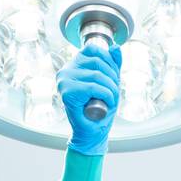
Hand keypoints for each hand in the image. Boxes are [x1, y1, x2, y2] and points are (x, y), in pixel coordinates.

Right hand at [57, 41, 122, 155]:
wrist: (93, 133)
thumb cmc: (100, 110)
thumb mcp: (110, 82)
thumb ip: (112, 64)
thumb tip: (116, 47)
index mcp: (73, 65)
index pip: (93, 50)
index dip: (109, 61)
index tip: (113, 77)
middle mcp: (66, 70)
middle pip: (97, 62)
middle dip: (113, 77)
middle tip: (114, 93)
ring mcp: (65, 81)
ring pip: (97, 75)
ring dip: (112, 89)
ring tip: (111, 100)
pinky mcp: (68, 92)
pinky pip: (93, 87)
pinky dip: (106, 95)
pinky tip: (107, 103)